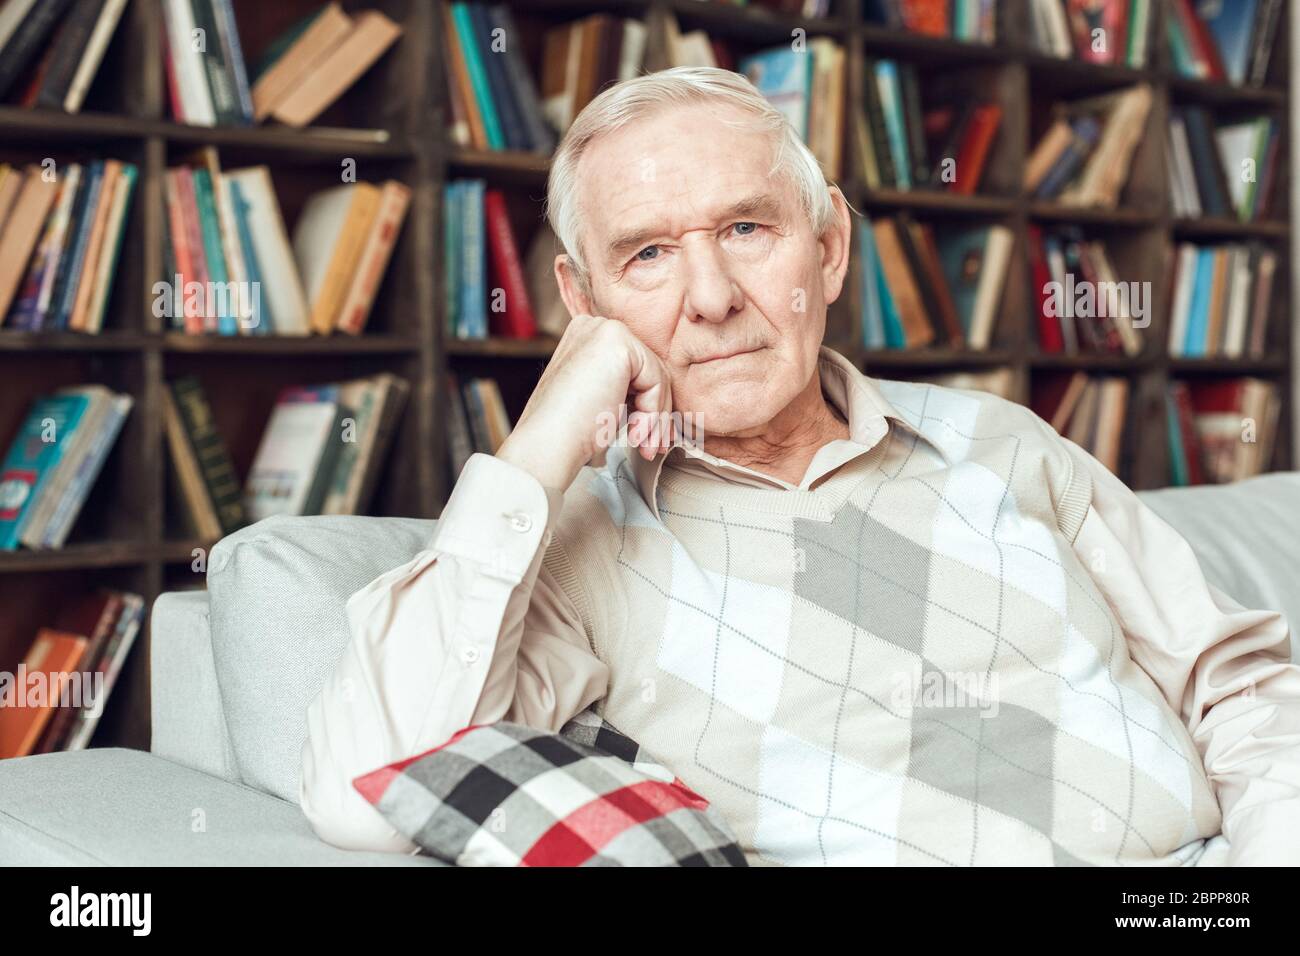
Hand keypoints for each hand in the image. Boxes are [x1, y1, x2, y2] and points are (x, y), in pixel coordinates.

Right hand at [495, 315, 673, 490]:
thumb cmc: (569, 433)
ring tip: (640, 444)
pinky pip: (657, 380)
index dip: (646, 404)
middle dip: (656, 413)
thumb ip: (626, 388)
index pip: (635, 367)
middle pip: (649, 369)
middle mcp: (594, 327)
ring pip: (657, 376)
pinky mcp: (618, 344)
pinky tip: (633, 432)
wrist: (548, 445)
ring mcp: (605, 331)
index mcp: (586, 339)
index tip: (647, 436)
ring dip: (655, 418)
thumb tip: (662, 403)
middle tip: (651, 445)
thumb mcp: (602, 400)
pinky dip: (653, 412)